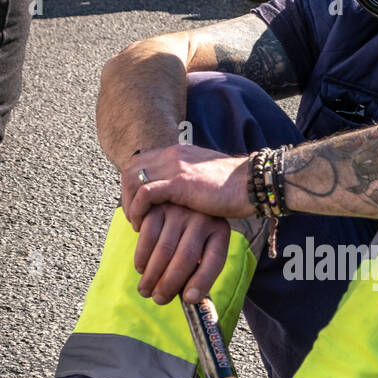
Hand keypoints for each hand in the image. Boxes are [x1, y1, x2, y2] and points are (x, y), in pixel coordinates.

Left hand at [123, 145, 252, 237]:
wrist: (252, 184)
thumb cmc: (235, 188)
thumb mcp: (205, 179)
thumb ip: (190, 182)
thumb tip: (183, 198)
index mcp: (179, 152)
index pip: (142, 162)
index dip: (133, 184)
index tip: (138, 206)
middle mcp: (173, 154)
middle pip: (132, 169)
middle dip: (126, 195)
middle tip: (133, 217)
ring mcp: (175, 166)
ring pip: (134, 180)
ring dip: (129, 204)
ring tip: (136, 224)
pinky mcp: (179, 183)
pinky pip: (145, 194)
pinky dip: (138, 210)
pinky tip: (142, 225)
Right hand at [132, 203, 230, 305]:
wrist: (176, 195)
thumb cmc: (191, 233)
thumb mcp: (203, 245)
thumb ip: (199, 270)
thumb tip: (190, 299)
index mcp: (219, 230)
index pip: (215, 260)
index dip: (202, 281)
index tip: (190, 300)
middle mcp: (202, 218)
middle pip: (186, 258)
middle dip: (169, 284)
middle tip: (159, 299)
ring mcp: (179, 211)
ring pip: (164, 250)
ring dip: (152, 276)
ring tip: (146, 291)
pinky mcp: (158, 207)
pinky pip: (148, 237)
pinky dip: (141, 257)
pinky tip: (141, 269)